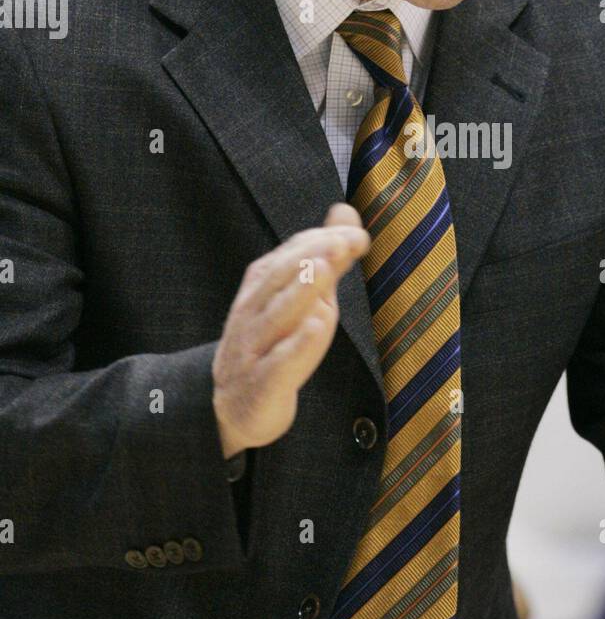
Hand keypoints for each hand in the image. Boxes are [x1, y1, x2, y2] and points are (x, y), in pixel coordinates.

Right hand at [212, 203, 370, 456]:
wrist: (235, 407)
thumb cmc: (275, 341)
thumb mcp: (301, 295)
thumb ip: (324, 255)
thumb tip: (347, 211)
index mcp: (262, 285)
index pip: (290, 255)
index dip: (322, 241)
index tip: (356, 234)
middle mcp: (254, 312)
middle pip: (279, 279)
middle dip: (311, 256)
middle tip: (343, 240)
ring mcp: (255, 348)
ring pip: (277, 316)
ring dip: (301, 291)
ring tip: (326, 269)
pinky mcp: (264, 385)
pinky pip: (278, 364)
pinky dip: (296, 345)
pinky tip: (316, 327)